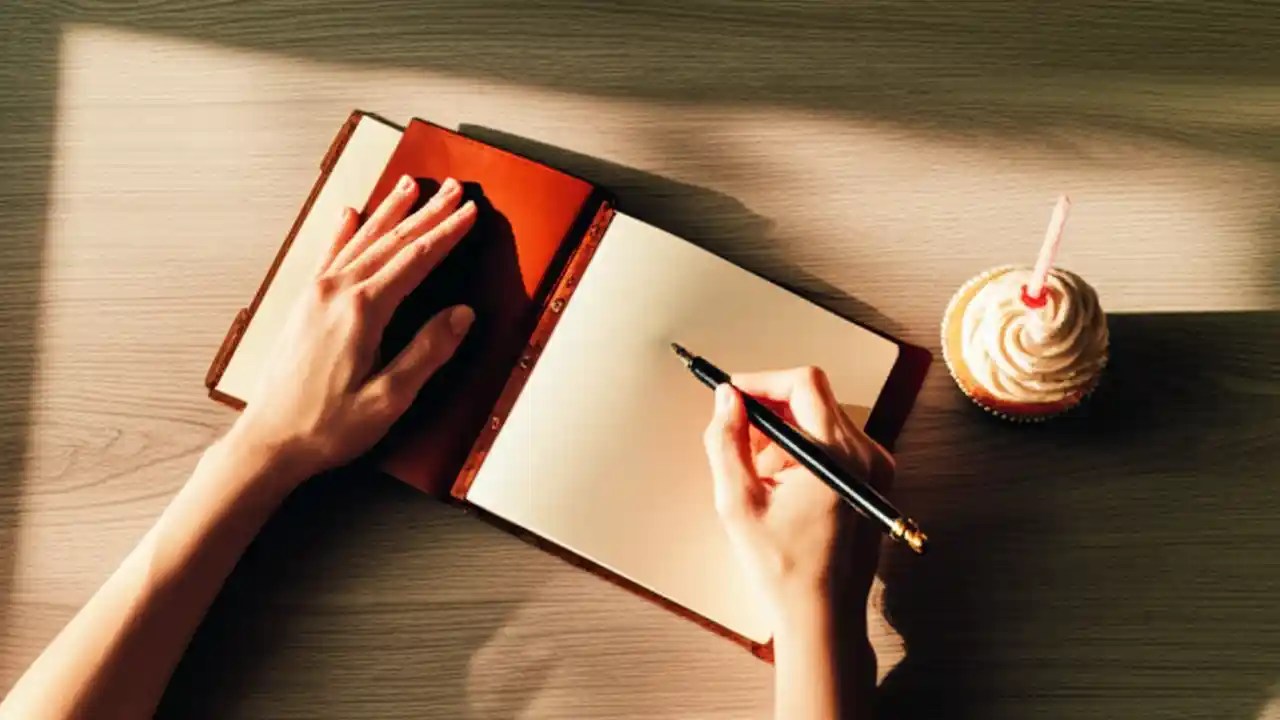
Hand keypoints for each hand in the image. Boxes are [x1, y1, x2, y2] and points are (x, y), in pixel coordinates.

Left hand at [230, 175, 477, 482]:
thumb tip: (461, 316)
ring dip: (390, 211)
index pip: (416, 260)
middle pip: (392, 241)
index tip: (470, 213)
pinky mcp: (303, 306)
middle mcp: (336, 293)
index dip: (446, 234)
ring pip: (361, 240)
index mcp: (361, 312)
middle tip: (454, 189)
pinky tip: (349, 214)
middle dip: (427, 212)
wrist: (269, 441)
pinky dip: (343, 232)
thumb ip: (427, 352)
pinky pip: (328, 255)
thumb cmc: (326, 426)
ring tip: (410, 185)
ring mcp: (315, 296)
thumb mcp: (389, 398)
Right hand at [702, 367, 893, 624]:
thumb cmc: (784, 569)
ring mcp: (876, 467)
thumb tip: (725, 399)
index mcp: (838, 455)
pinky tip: (782, 487)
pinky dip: (802, 452)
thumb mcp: (737, 503)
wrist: (823, 615)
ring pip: (820, 419)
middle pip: (813, 398)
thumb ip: (726, 442)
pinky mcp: (873, 480)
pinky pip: (833, 443)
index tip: (732, 395)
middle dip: (769, 411)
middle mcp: (867, 454)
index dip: (762, 381)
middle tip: (739, 441)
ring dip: (784, 434)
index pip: (804, 383)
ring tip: (760, 477)